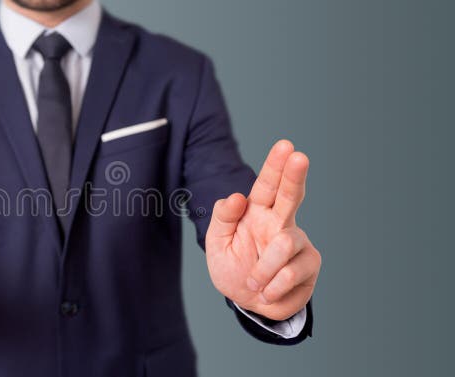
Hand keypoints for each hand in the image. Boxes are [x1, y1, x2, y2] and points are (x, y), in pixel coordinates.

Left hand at [206, 140, 320, 320]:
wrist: (249, 303)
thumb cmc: (233, 268)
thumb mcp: (217, 244)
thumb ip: (222, 219)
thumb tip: (236, 197)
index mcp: (257, 211)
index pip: (267, 185)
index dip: (276, 166)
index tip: (285, 146)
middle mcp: (280, 222)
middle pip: (290, 195)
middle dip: (294, 176)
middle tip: (299, 157)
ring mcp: (298, 242)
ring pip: (283, 245)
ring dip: (262, 269)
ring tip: (254, 281)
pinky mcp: (310, 264)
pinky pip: (289, 273)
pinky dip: (271, 286)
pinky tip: (267, 291)